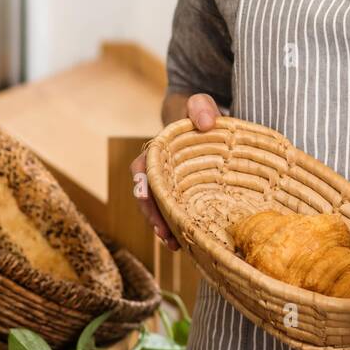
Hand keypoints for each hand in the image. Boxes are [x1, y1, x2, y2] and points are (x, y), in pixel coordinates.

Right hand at [130, 93, 221, 250]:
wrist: (207, 124)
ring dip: (164, 227)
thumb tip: (206, 123)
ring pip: (160, 209)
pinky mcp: (183, 195)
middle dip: (152, 215)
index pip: (142, 169)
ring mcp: (170, 185)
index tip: (145, 197)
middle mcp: (159, 171)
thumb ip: (201, 107)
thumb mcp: (200, 105)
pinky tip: (184, 244)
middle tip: (163, 233)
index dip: (142, 184)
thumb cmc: (200, 115)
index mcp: (158, 151)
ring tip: (174, 244)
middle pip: (148, 196)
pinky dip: (177, 228)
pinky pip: (175, 213)